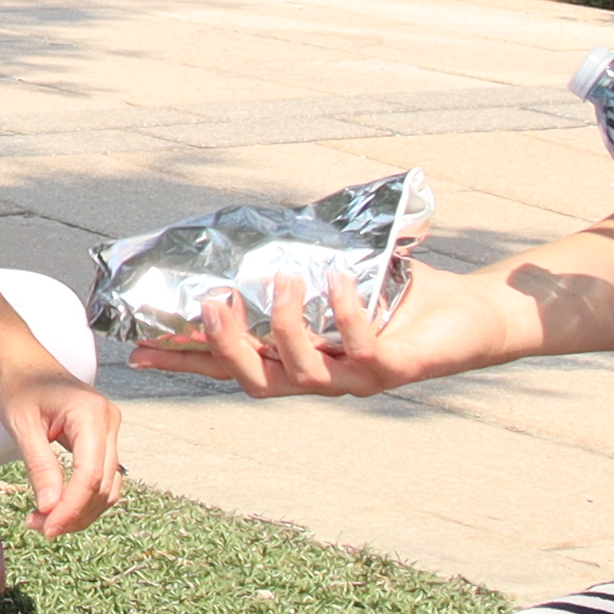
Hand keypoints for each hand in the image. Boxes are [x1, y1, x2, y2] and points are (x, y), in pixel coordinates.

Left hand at [0, 365, 124, 534]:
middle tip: (39, 527)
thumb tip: (51, 508)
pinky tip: (59, 506)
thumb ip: (40, 468)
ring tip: (45, 520)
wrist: (19, 358)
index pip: (89, 476)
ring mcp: (109, 428)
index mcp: (91, 415)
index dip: (70, 508)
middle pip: (102, 485)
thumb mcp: (22, 427)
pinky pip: (102, 476)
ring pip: (107, 486)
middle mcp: (109, 421)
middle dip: (73, 513)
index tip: (46, 527)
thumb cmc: (17, 384)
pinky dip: (84, 496)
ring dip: (80, 510)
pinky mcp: (102, 436)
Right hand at [125, 260, 534, 398]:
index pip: (233, 366)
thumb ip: (295, 265)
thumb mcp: (335, 276)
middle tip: (211, 307)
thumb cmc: (403, 296)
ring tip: (280, 280)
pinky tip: (338, 282)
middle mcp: (324, 378)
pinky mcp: (396, 370)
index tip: (139, 350)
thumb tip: (246, 231)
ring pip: (304, 373)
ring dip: (284, 328)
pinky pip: (362, 350)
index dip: (189, 361)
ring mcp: (358, 380)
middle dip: (228, 350)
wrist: (474, 316)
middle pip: (257, 382)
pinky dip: (345, 315)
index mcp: (300, 360)